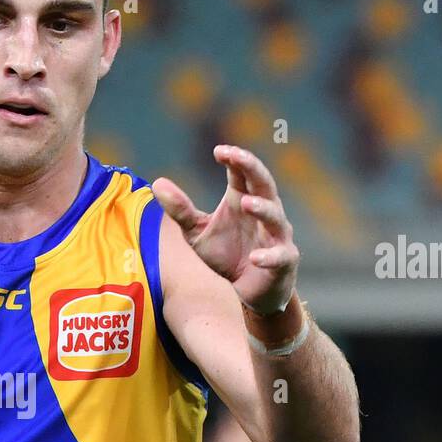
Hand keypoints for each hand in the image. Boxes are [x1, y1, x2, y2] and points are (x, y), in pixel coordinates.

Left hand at [153, 145, 298, 314]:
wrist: (244, 292)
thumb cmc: (224, 255)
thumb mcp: (196, 232)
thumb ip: (180, 210)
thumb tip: (157, 182)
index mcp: (243, 199)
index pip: (242, 172)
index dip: (234, 159)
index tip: (218, 150)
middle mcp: (264, 212)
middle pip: (263, 183)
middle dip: (252, 168)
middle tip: (236, 156)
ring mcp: (276, 236)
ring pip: (275, 216)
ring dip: (263, 209)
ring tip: (247, 203)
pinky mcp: (284, 261)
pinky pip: (280, 256)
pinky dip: (269, 257)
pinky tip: (255, 258)